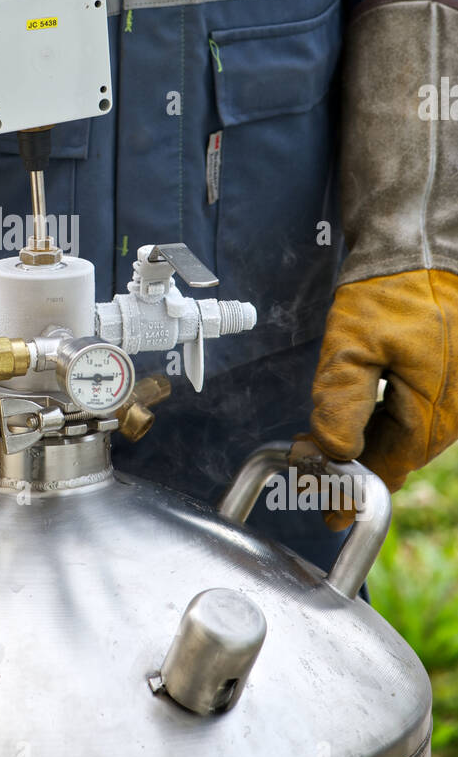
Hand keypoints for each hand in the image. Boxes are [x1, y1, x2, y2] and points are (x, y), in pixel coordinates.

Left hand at [309, 269, 457, 493]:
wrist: (421, 243)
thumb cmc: (392, 287)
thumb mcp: (353, 343)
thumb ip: (340, 400)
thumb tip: (333, 450)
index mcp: (435, 411)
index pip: (388, 468)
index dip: (352, 490)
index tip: (327, 513)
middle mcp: (455, 410)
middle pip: (400, 455)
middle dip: (358, 465)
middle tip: (313, 469)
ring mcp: (457, 393)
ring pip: (408, 435)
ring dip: (371, 442)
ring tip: (327, 446)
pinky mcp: (452, 375)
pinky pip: (418, 412)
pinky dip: (387, 420)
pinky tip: (361, 415)